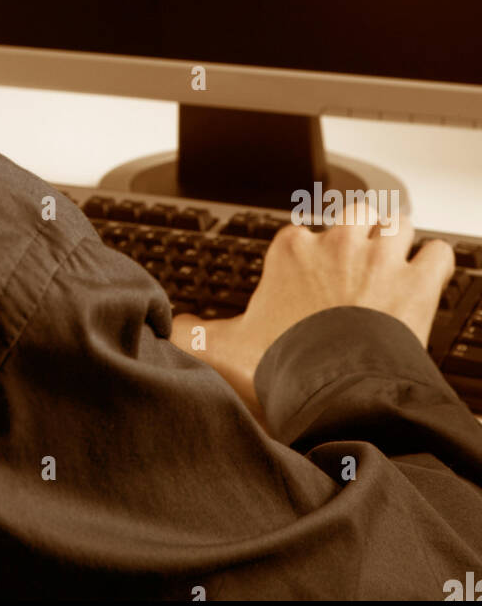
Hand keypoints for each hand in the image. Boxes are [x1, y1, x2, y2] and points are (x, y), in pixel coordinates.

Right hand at [170, 213, 454, 425]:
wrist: (333, 389)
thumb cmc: (282, 364)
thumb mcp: (224, 350)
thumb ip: (194, 334)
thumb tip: (169, 328)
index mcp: (291, 251)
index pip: (301, 234)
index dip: (308, 254)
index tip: (308, 278)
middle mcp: (336, 244)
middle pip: (355, 217)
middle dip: (359, 236)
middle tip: (356, 266)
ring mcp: (379, 258)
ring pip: (398, 224)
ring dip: (398, 243)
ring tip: (394, 266)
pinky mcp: (416, 282)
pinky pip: (437, 253)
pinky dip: (435, 265)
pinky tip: (427, 281)